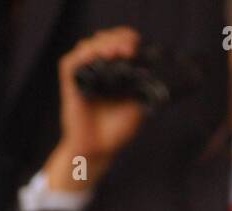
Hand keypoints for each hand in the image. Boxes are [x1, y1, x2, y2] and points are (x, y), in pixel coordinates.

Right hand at [44, 27, 145, 190]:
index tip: (137, 46)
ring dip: (103, 44)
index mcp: (113, 71)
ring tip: (117, 51)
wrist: (100, 150)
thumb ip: (144, 87)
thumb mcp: (138, 105)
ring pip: (88, 45)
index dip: (127, 39)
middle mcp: (97, 69)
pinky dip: (83, 55)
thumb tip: (160, 72)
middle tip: (129, 48)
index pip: (118, 43)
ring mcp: (83, 74)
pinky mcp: (70, 83)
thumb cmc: (116, 131)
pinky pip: (71, 62)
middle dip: (117, 38)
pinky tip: (97, 56)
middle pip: (103, 39)